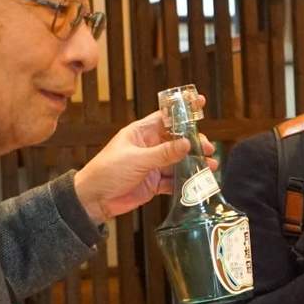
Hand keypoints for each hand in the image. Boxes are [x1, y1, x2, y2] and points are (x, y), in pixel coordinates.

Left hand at [74, 99, 216, 224]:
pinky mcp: (154, 183)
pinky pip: (174, 180)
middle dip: (195, 143)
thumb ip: (164, 153)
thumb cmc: (107, 172)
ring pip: (178, 161)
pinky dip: (186, 181)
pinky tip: (198, 182)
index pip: (165, 117)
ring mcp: (152, 165)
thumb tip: (188, 143)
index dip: (183, 111)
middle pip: (178, 140)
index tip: (199, 102)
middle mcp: (149, 147)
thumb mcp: (137, 159)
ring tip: (210, 166)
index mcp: (141, 133)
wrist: (93, 200)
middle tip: (208, 148)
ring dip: (194, 163)